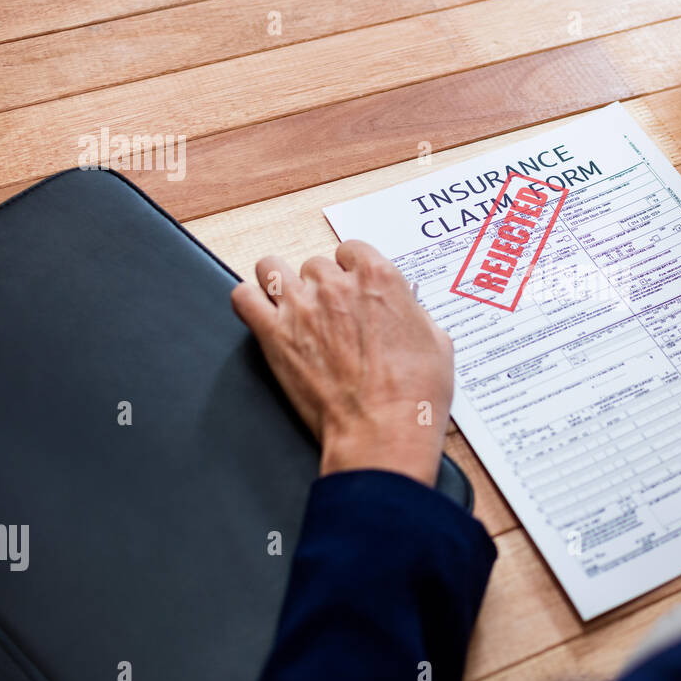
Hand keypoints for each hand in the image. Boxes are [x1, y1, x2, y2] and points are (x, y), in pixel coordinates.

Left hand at [231, 240, 453, 485]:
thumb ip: (413, 313)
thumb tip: (406, 310)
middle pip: (315, 264)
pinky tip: (261, 315)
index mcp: (378, 278)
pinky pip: (243, 297)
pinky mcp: (273, 335)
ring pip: (272, 268)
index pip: (352, 249)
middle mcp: (336, 285)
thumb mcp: (437, 342)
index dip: (351, 269)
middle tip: (329, 313)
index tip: (352, 286)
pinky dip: (249, 302)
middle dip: (320, 285)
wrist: (383, 430)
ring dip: (280, 283)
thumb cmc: (415, 393)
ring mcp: (301, 307)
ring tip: (289, 305)